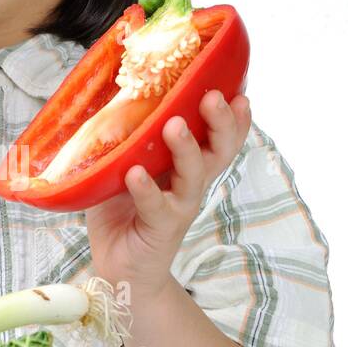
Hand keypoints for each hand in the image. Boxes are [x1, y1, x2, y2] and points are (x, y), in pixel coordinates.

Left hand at [85, 90, 252, 301]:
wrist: (119, 266)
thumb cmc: (122, 209)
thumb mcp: (123, 163)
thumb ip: (125, 135)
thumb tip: (109, 92)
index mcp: (187, 161)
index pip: (218, 132)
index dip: (232, 110)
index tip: (238, 80)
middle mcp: (190, 181)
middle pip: (220, 149)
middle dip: (221, 121)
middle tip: (213, 95)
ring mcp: (179, 206)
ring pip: (194, 176)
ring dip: (185, 149)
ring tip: (174, 126)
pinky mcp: (161, 229)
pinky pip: (156, 207)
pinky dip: (146, 190)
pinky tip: (135, 173)